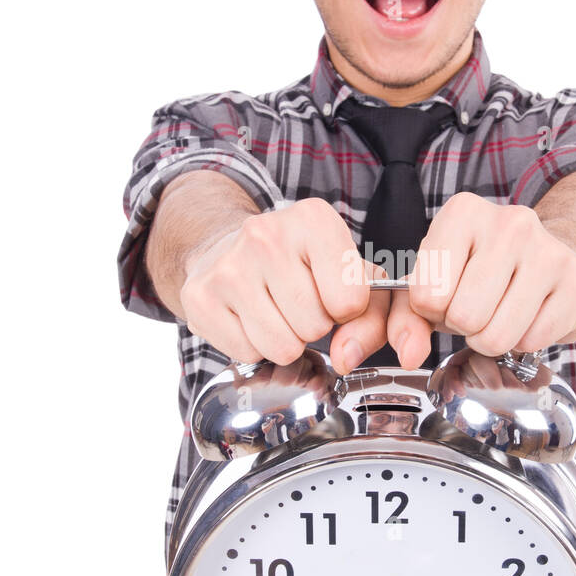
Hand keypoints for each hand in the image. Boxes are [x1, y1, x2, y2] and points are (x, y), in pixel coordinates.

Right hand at [180, 198, 395, 372]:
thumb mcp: (352, 275)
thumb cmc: (300, 264)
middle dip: (313, 325)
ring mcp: (228, 266)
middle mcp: (266, 236)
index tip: (330, 291)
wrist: (227, 248)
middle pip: (314, 326)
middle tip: (297, 301)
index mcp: (313, 219)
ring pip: (281, 346)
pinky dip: (253, 345)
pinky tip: (248, 316)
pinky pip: (247, 353)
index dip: (345, 309)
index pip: (350, 300)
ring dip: (284, 339)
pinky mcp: (199, 297)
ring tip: (274, 309)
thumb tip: (348, 356)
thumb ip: (376, 315)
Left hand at [389, 193, 575, 358]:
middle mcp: (510, 224)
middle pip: (465, 316)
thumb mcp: (434, 278)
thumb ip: (407, 315)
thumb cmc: (482, 269)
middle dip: (465, 326)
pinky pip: (533, 341)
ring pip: (498, 335)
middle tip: (477, 308)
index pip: (427, 293)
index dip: (433, 310)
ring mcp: (549, 252)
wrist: (551, 257)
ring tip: (501, 314)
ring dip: (492, 338)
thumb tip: (408, 353)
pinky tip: (530, 315)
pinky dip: (525, 341)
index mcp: (464, 212)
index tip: (447, 295)